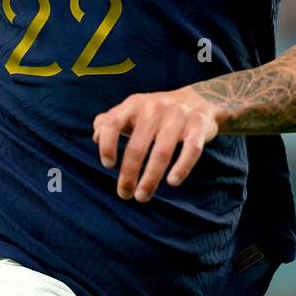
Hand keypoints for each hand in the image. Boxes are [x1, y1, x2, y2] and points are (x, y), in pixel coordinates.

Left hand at [92, 87, 222, 201]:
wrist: (200, 99)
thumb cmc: (158, 111)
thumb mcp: (133, 109)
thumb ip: (111, 120)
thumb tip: (96, 136)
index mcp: (134, 104)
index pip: (113, 123)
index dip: (107, 145)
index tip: (108, 165)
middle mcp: (155, 107)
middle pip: (137, 147)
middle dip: (128, 174)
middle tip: (125, 194)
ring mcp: (178, 116)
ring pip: (162, 152)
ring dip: (151, 178)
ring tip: (142, 195)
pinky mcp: (199, 125)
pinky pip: (191, 150)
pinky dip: (182, 167)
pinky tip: (172, 182)